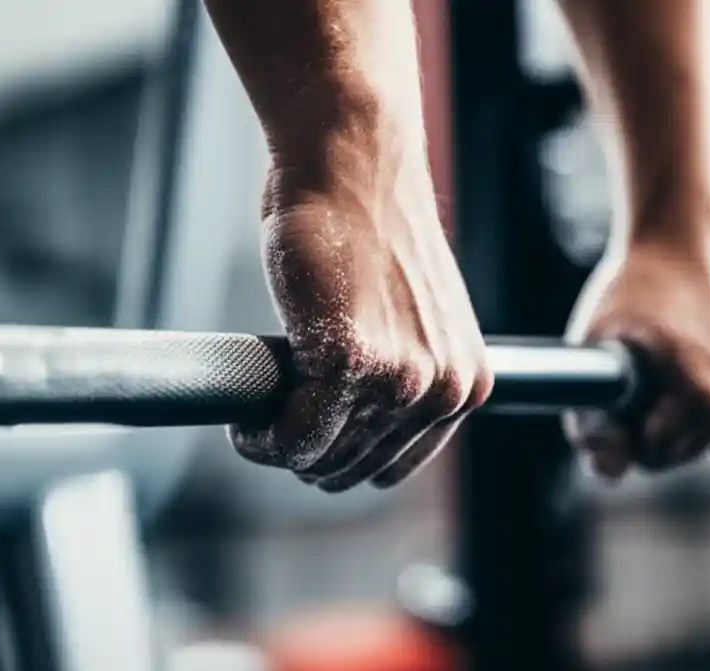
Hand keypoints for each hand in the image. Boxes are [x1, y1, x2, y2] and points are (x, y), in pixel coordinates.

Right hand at [230, 132, 492, 491]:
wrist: (352, 162)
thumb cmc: (366, 225)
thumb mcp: (409, 317)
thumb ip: (400, 370)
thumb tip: (351, 422)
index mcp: (464, 384)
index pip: (391, 467)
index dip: (337, 458)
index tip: (302, 434)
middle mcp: (442, 390)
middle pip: (351, 469)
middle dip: (302, 455)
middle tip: (267, 425)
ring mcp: (398, 380)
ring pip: (318, 459)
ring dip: (275, 448)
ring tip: (255, 420)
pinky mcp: (348, 363)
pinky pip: (290, 437)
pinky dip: (257, 438)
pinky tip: (245, 421)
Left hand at [564, 232, 709, 478]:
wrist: (682, 243)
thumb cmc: (632, 289)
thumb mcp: (592, 348)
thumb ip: (589, 419)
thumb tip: (608, 475)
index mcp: (704, 392)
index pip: (648, 453)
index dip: (614, 427)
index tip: (608, 383)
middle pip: (670, 456)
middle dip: (637, 430)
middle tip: (622, 374)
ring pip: (688, 447)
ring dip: (658, 424)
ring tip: (644, 370)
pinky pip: (705, 428)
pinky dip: (678, 413)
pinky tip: (665, 372)